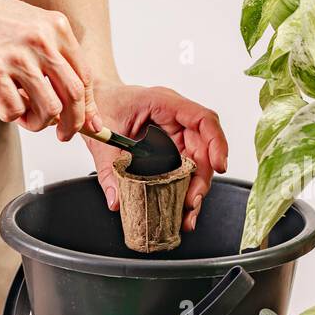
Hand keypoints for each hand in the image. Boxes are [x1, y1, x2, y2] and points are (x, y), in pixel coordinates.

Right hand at [0, 0, 101, 141]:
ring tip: (23, 117)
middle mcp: (41, 40)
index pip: (85, 76)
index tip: (88, 123)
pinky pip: (14, 110)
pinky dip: (10, 115)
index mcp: (56, 27)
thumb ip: (54, 55)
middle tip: (64, 135)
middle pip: (73, 95)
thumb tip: (77, 96)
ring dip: (37, 123)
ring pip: (47, 109)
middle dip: (72, 124)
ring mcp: (18, 56)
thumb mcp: (31, 26)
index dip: (88, 106)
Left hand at [87, 85, 227, 231]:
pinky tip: (179, 208)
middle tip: (192, 204)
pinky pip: (181, 167)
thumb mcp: (102, 138)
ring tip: (187, 215)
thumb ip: (109, 170)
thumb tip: (117, 200)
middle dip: (201, 178)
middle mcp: (175, 118)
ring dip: (193, 188)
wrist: (95, 99)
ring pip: (195, 162)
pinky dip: (182, 188)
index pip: (203, 119)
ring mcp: (173, 133)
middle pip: (202, 148)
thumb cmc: (102, 104)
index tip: (219, 166)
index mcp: (164, 103)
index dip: (216, 143)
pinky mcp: (168, 148)